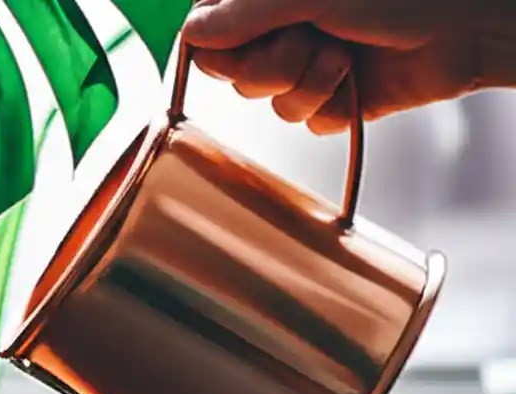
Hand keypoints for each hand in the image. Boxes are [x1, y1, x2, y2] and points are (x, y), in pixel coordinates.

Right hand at [184, 0, 515, 133]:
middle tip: (310, 41)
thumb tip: (189, 33)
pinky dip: (327, 105)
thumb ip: (243, 13)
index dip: (223, 48)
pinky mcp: (328, 99)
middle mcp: (278, 30)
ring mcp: (302, 65)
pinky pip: (302, 121)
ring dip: (305, 84)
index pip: (204, 36)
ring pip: (265, 102)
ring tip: (344, 57)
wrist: (463, 28)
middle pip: (230, 74)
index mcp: (262, 0)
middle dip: (271, 65)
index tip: (253, 38)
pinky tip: (354, 82)